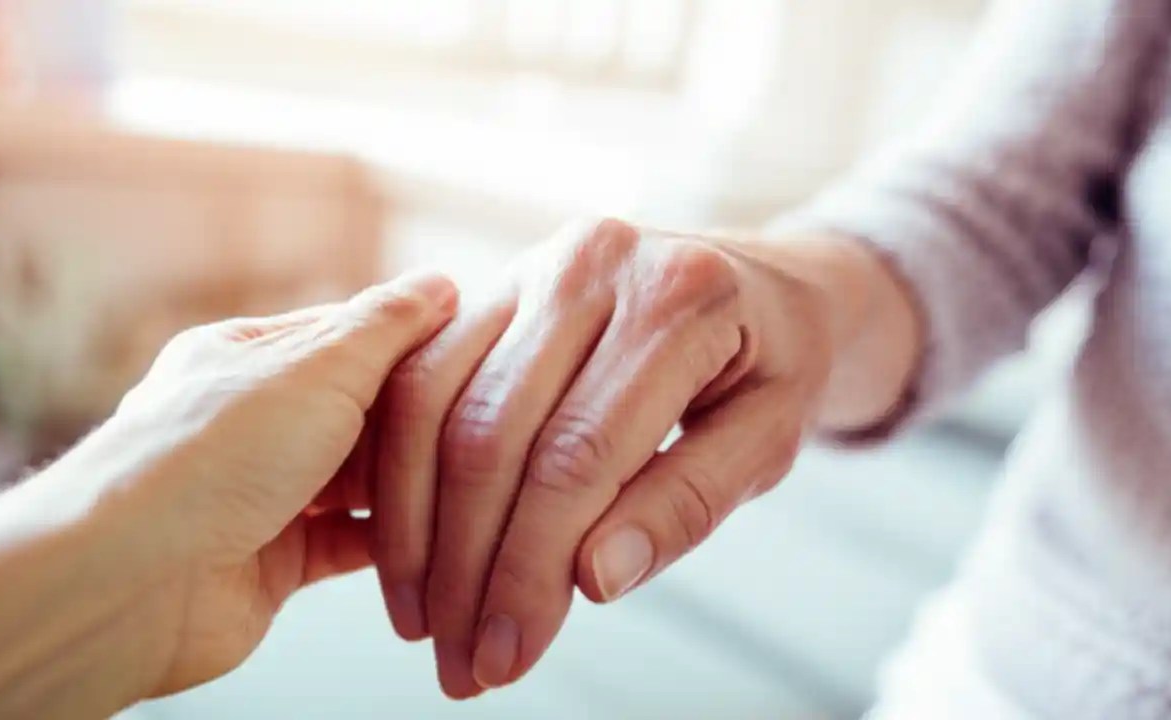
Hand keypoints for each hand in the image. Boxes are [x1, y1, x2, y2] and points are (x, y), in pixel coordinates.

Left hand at [100, 272, 455, 695]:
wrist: (135, 580)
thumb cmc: (213, 458)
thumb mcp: (316, 367)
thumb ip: (385, 327)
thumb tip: (439, 283)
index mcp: (246, 356)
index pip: (349, 336)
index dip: (414, 343)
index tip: (476, 352)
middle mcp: (251, 421)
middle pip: (359, 411)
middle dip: (417, 420)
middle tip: (484, 422)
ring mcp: (261, 492)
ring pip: (357, 480)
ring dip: (407, 484)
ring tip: (471, 481)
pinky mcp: (273, 560)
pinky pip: (348, 544)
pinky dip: (389, 542)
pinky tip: (433, 537)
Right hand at [371, 220, 875, 695]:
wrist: (758, 285)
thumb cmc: (769, 367)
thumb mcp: (768, 441)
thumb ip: (686, 505)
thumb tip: (591, 582)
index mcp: (681, 298)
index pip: (580, 455)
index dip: (532, 566)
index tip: (510, 655)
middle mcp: (593, 264)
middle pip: (492, 432)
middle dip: (466, 565)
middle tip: (462, 662)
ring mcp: (532, 263)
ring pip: (433, 401)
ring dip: (415, 525)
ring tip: (425, 621)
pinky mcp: (492, 283)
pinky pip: (418, 375)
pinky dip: (400, 467)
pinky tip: (408, 541)